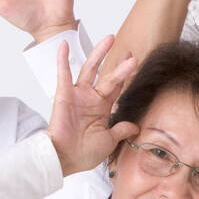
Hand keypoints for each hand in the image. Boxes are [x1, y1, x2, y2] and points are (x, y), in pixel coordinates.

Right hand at [45, 34, 137, 175]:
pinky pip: (63, 74)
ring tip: (109, 39)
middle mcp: (91, 99)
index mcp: (102, 108)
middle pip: (107, 75)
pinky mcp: (64, 95)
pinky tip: (64, 46)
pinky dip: (62, 60)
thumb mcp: (109, 140)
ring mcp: (77, 95)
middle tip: (130, 51)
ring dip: (99, 54)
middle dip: (118, 63)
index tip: (134, 61)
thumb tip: (136, 127)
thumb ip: (121, 130)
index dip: (125, 75)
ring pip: (89, 70)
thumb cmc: (84, 153)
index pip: (117, 87)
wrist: (65, 159)